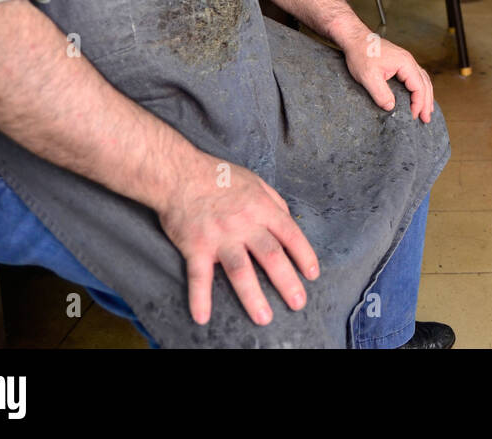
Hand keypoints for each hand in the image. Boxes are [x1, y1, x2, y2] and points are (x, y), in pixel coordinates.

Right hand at [158, 155, 319, 326]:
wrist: (179, 174)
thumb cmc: (219, 176)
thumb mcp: (255, 181)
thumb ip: (273, 201)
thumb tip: (288, 219)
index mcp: (262, 208)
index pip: (290, 234)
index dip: (304, 255)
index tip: (312, 274)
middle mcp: (245, 224)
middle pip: (271, 256)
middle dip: (287, 282)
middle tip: (298, 303)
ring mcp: (220, 237)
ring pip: (241, 271)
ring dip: (253, 297)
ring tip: (264, 318)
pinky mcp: (195, 247)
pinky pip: (199, 276)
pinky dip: (200, 297)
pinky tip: (202, 317)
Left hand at [338, 24, 434, 123]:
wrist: (355, 39)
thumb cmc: (361, 53)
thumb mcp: (369, 76)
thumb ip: (381, 93)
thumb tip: (391, 107)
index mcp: (405, 63)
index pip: (419, 87)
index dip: (418, 103)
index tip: (413, 116)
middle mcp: (409, 61)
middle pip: (425, 84)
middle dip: (426, 102)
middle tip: (426, 119)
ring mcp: (405, 61)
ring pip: (422, 80)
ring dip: (426, 95)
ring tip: (427, 110)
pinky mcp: (400, 62)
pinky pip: (416, 76)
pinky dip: (420, 88)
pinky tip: (418, 95)